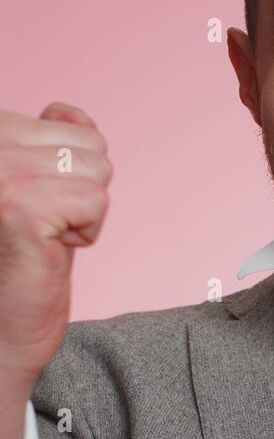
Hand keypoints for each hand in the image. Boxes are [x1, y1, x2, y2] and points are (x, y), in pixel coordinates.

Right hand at [0, 102, 111, 388]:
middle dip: (80, 190)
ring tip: (43, 235)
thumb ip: (46, 143)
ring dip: (82, 211)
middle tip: (42, 224)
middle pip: (90, 143)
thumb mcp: (36, 185)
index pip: (69, 123)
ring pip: (98, 169)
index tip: (33, 207)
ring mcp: (0, 172)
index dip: (68, 173)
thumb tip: (69, 112)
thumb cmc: (17, 256)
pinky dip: (85, 232)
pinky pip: (97, 199)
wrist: (1, 326)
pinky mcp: (20, 207)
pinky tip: (49, 248)